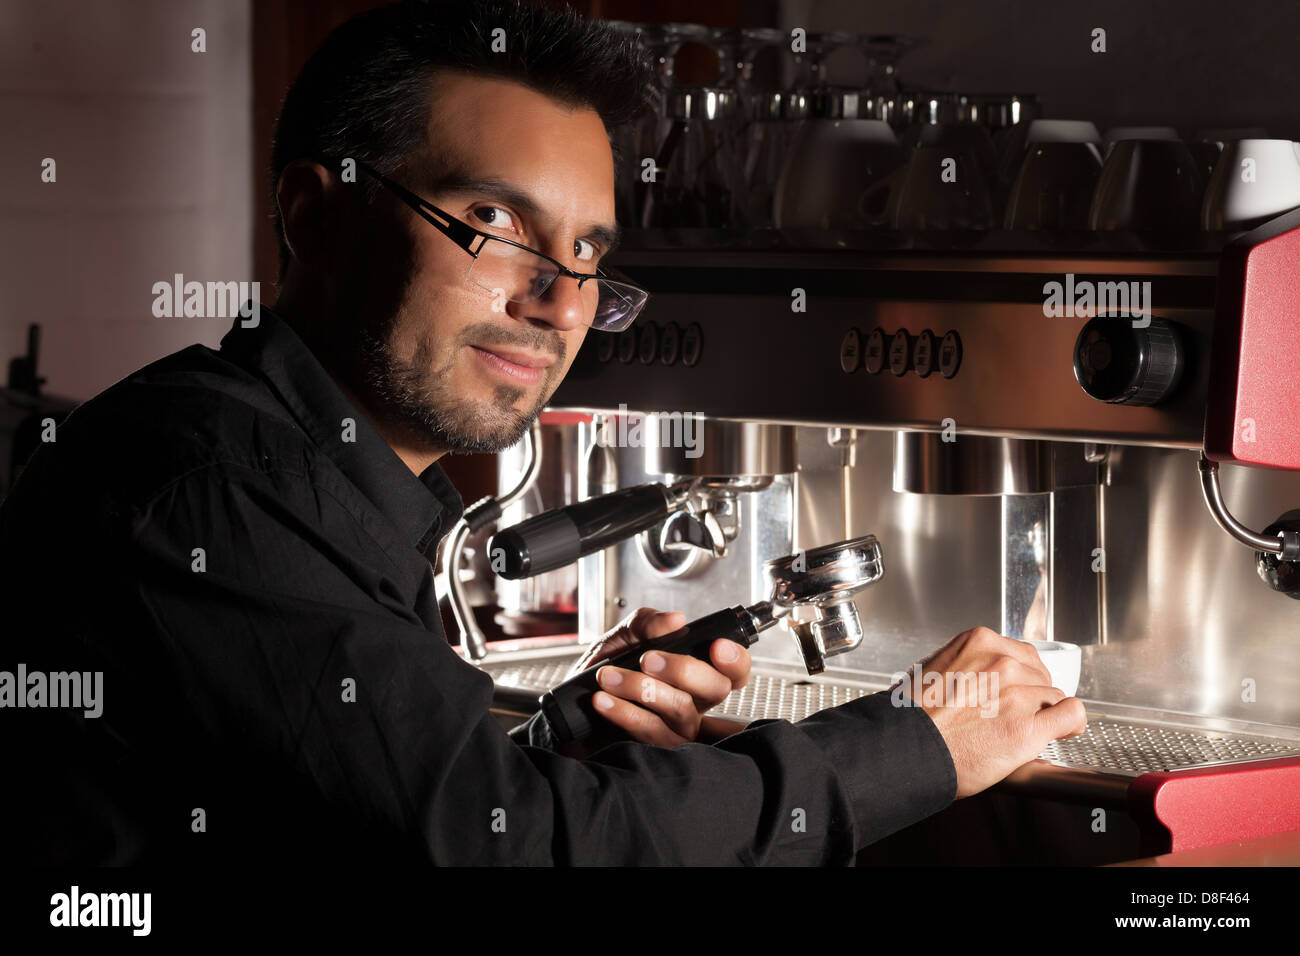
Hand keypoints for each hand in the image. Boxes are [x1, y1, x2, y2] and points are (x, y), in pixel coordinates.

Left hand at [558, 606, 750, 756]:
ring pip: (680, 708)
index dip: (735, 660)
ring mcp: (678, 729)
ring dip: (641, 687)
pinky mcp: (658, 750)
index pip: (733, 671)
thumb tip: (674, 619)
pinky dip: (625, 711)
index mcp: (693, 675)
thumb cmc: (601, 676)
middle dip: (683, 669)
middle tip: (647, 658)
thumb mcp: (620, 640)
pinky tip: (603, 700)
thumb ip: (645, 624)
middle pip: (716, 688)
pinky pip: (651, 731)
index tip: (717, 646)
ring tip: (608, 676)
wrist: (571, 712)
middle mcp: (694, 703)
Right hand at [891, 625, 1086, 798]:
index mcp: (980, 643)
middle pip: (1040, 675)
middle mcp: (1002, 663)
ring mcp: (1018, 695)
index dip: (1019, 677)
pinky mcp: (1029, 728)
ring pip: (1054, 697)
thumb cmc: (913, 716)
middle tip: (1007, 715)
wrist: (907, 749)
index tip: (1012, 691)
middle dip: (1029, 695)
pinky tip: (1063, 729)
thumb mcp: (935, 668)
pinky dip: (1071, 722)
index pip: (1022, 654)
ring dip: (1041, 713)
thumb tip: (984, 674)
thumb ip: (969, 664)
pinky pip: (1071, 715)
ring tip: (1014, 729)